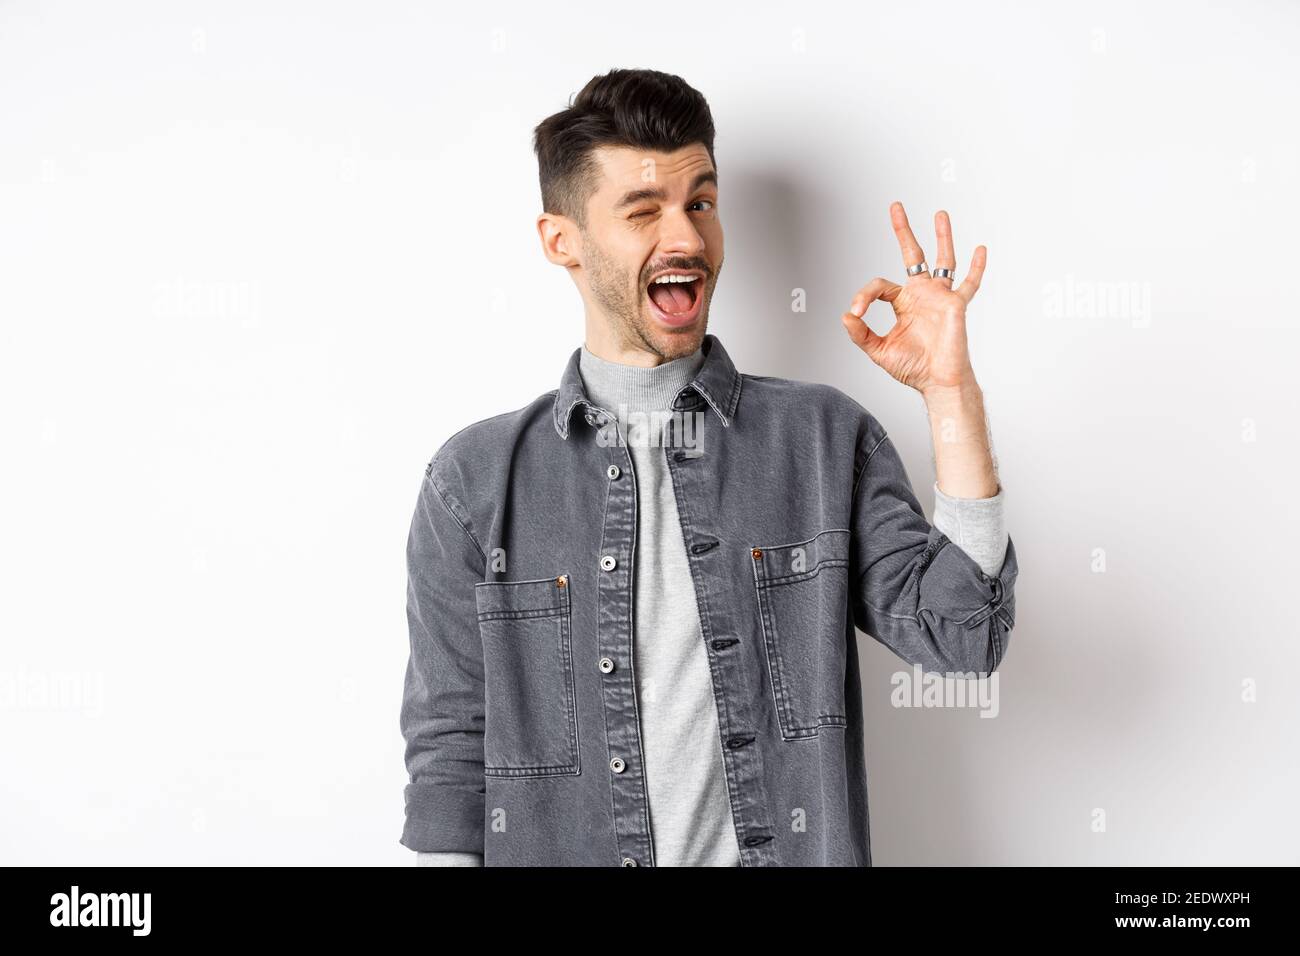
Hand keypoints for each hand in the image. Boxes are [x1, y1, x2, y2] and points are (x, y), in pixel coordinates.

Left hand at [840, 202, 985, 394]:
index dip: (864, 296)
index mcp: (904, 303)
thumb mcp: (879, 351)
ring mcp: (941, 297)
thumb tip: (845, 316)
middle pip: (912, 255)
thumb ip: (861, 334)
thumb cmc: (913, 368)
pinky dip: (976, 268)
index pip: (880, 286)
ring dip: (941, 237)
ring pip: (942, 260)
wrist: (936, 382)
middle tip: (895, 207)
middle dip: (904, 231)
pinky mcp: (956, 305)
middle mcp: (922, 295)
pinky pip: (969, 284)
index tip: (856, 311)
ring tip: (939, 214)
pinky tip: (980, 249)